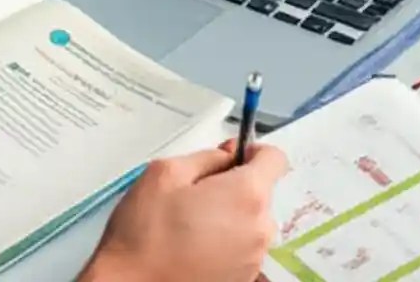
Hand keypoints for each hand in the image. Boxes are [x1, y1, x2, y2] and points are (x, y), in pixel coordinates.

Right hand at [79, 140, 287, 281]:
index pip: (275, 159)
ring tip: (189, 224)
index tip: (231, 156)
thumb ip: (205, 157)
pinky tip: (192, 246)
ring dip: (228, 216)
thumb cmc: (145, 231)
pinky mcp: (244, 277)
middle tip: (194, 194)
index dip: (252, 151)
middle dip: (233, 187)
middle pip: (260, 193)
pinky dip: (224, 241)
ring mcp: (254, 257)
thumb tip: (227, 156)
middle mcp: (260, 228)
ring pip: (250, 221)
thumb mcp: (165, 174)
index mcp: (246, 195)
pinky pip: (241, 247)